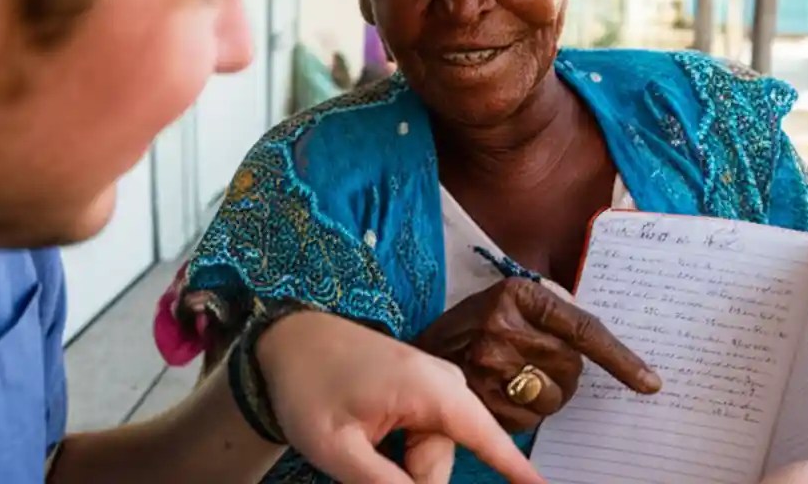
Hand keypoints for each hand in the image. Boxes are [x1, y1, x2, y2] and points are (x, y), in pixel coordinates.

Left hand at [256, 311, 545, 483]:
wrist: (288, 337)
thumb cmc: (308, 384)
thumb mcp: (337, 447)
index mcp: (434, 392)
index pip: (490, 443)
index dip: (519, 475)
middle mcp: (446, 387)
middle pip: (439, 465)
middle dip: (402, 479)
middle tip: (358, 458)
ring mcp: (434, 390)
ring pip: (426, 459)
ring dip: (391, 469)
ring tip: (351, 445)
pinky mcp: (421, 396)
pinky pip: (419, 442)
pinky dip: (394, 456)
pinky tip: (364, 444)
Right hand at [414, 278, 661, 431]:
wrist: (419, 350)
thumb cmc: (475, 324)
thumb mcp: (509, 301)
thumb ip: (551, 312)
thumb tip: (603, 344)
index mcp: (518, 295)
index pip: (584, 329)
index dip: (621, 359)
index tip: (649, 382)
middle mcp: (502, 326)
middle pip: (572, 367)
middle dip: (566, 373)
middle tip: (541, 365)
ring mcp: (488, 364)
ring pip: (553, 398)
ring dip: (546, 395)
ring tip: (519, 378)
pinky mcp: (478, 399)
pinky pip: (527, 420)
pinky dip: (523, 412)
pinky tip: (503, 393)